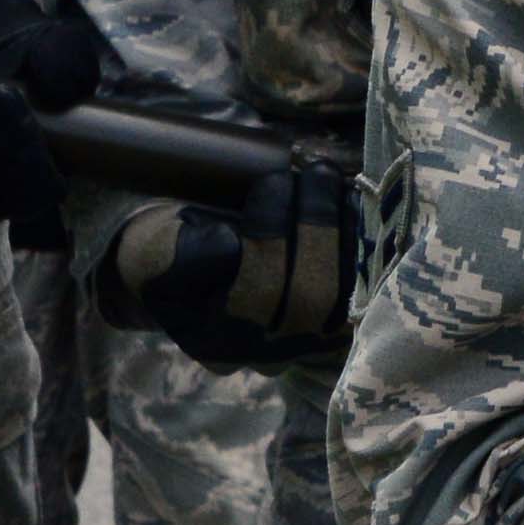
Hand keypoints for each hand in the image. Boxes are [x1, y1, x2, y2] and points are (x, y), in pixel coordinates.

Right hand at [91, 167, 359, 366]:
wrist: (191, 273)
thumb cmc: (170, 254)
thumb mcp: (157, 251)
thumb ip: (186, 254)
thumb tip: (233, 246)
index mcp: (215, 339)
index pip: (256, 294)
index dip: (271, 234)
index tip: (272, 180)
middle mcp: (265, 354)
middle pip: (310, 299)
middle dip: (319, 226)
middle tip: (315, 170)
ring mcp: (306, 348)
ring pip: (346, 296)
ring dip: (348, 229)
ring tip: (336, 179)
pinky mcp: (339, 328)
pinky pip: (365, 290)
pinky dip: (366, 244)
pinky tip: (357, 200)